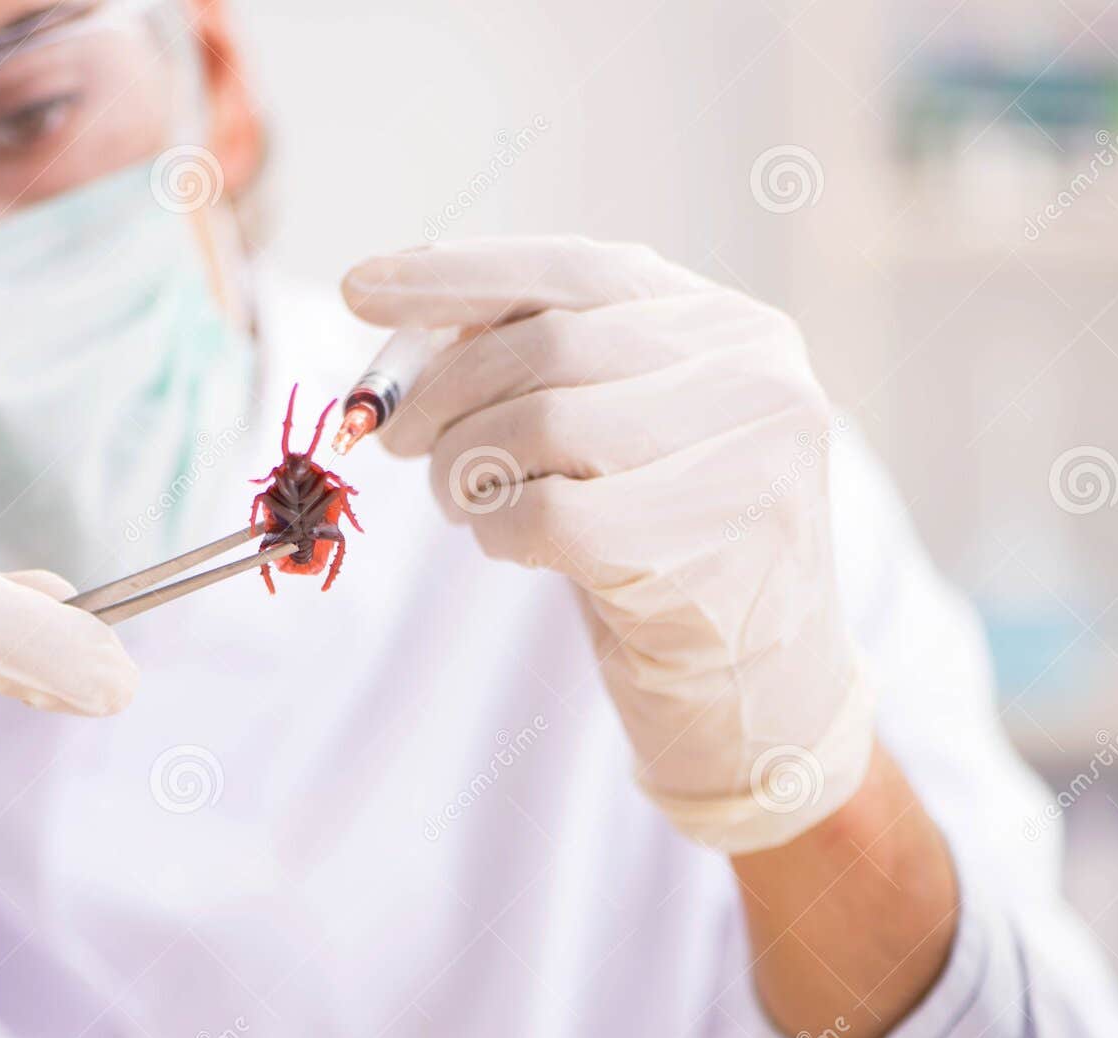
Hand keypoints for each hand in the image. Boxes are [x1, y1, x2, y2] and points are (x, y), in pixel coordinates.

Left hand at [343, 236, 873, 852]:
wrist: (758, 688)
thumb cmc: (663, 547)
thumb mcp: (619, 432)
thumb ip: (542, 368)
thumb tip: (405, 340)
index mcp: (730, 326)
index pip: (575, 269)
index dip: (456, 275)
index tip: (359, 289)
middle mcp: (755, 376)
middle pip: (544, 344)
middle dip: (441, 391)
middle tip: (397, 440)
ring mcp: (745, 463)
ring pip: (538, 424)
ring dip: (462, 467)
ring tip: (464, 500)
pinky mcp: (705, 555)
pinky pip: (543, 517)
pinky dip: (495, 529)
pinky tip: (510, 544)